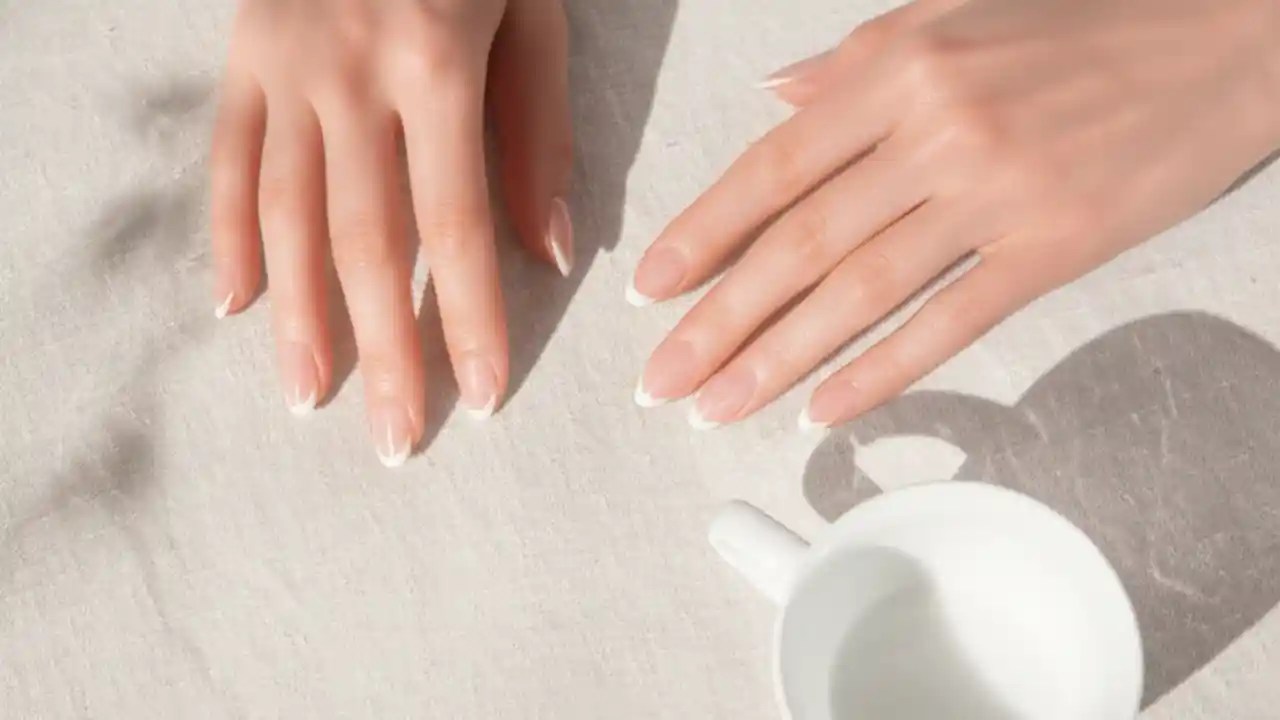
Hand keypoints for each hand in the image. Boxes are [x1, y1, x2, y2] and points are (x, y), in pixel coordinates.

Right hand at [211, 0, 572, 464]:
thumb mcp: (534, 13)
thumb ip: (538, 134)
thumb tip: (549, 253)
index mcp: (436, 61)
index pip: (458, 224)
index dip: (470, 317)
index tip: (484, 396)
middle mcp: (348, 72)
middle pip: (366, 240)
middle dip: (385, 348)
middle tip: (397, 437)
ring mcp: (283, 64)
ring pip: (287, 214)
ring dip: (298, 317)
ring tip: (310, 398)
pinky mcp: (241, 55)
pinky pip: (228, 158)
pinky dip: (230, 233)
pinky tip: (238, 304)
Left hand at [631, 0, 1279, 429]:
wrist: (1225, 38)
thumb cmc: (1079, 25)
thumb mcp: (947, 15)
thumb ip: (850, 67)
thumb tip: (773, 104)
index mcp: (897, 70)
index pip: (771, 168)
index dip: (703, 236)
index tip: (650, 291)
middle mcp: (935, 132)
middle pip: (799, 246)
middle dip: (716, 323)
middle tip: (661, 381)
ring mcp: (995, 194)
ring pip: (859, 294)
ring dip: (776, 361)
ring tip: (717, 408)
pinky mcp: (1053, 247)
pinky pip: (949, 322)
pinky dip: (881, 372)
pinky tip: (822, 412)